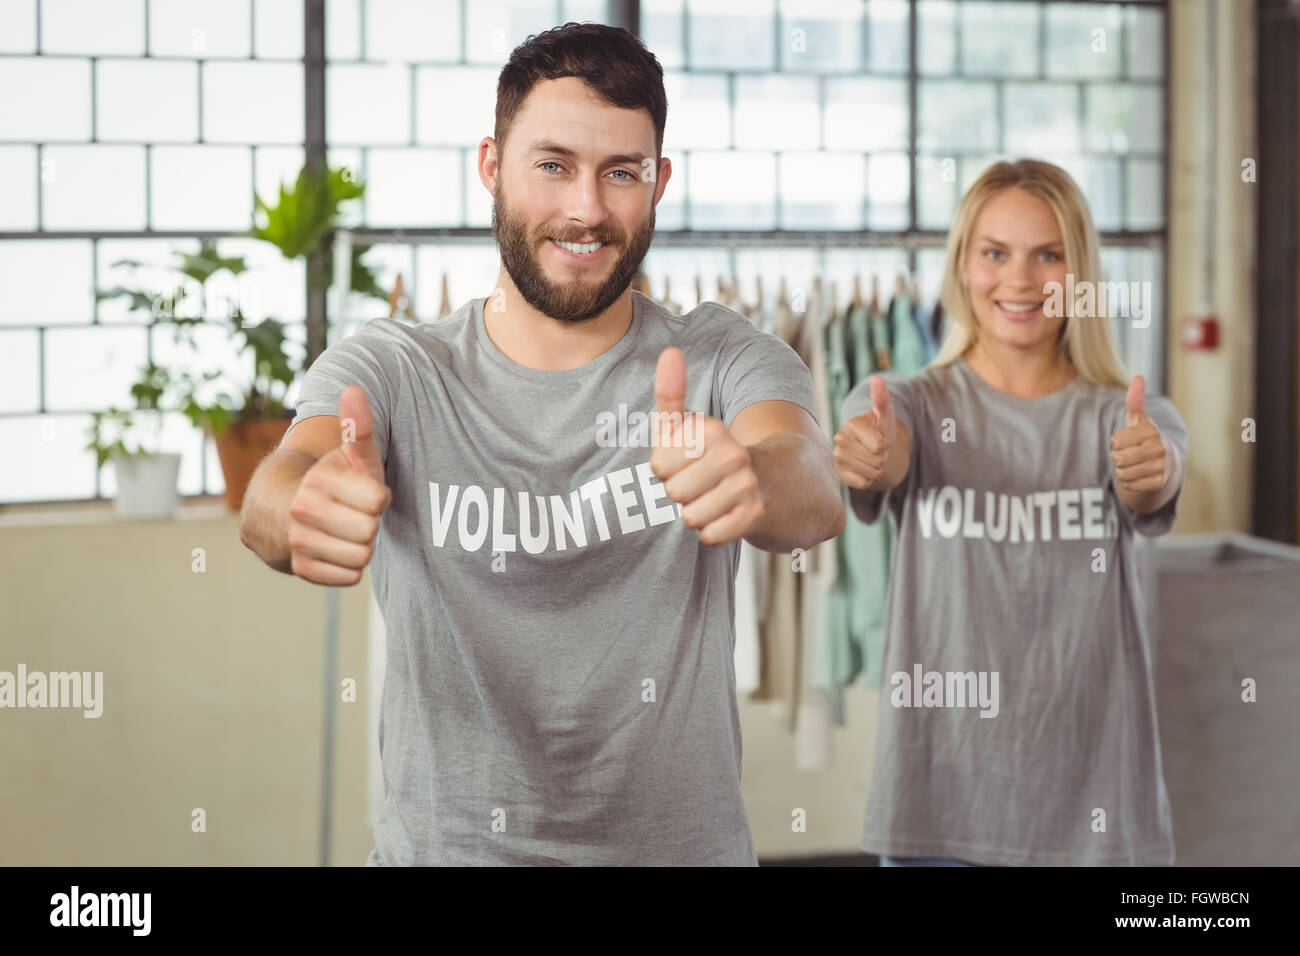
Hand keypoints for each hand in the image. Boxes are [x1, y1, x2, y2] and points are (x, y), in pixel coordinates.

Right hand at [287, 385, 391, 585]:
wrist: (282, 512)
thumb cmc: (331, 482)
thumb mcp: (348, 455)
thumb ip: (358, 426)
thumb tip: (354, 389)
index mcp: (319, 480)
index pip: (379, 501)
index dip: (377, 498)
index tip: (360, 492)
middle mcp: (303, 511)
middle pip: (371, 532)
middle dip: (369, 524)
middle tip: (353, 514)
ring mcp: (299, 542)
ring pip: (362, 557)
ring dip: (360, 546)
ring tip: (345, 531)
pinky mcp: (301, 569)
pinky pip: (350, 577)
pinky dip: (349, 567)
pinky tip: (335, 549)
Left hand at [649, 347, 764, 545]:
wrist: (782, 484)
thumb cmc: (721, 455)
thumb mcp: (694, 426)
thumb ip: (672, 394)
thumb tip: (669, 352)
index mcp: (713, 430)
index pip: (658, 465)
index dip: (668, 468)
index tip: (689, 462)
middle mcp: (732, 455)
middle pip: (673, 492)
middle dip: (684, 492)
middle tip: (706, 483)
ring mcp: (747, 486)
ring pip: (690, 516)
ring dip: (699, 513)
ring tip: (717, 498)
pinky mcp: (755, 517)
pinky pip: (709, 535)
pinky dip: (715, 531)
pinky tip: (729, 515)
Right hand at [834, 376, 896, 488]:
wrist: (872, 448)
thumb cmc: (880, 429)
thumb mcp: (885, 413)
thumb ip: (881, 397)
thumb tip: (877, 379)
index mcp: (851, 424)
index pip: (879, 445)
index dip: (885, 445)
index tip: (880, 439)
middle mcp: (839, 439)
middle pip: (876, 459)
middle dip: (882, 457)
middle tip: (876, 450)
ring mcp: (837, 457)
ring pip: (871, 473)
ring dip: (876, 469)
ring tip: (870, 459)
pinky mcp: (838, 474)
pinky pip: (863, 483)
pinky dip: (868, 479)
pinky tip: (863, 469)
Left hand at [1111, 375, 1171, 493]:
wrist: (1166, 462)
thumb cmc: (1145, 438)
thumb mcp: (1138, 420)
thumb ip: (1135, 402)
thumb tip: (1138, 378)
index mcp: (1152, 431)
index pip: (1116, 440)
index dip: (1116, 442)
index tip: (1126, 440)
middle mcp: (1161, 448)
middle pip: (1119, 458)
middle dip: (1118, 458)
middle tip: (1129, 454)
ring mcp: (1163, 467)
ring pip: (1123, 473)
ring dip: (1122, 470)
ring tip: (1134, 464)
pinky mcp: (1160, 483)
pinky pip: (1130, 485)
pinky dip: (1129, 482)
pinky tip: (1138, 475)